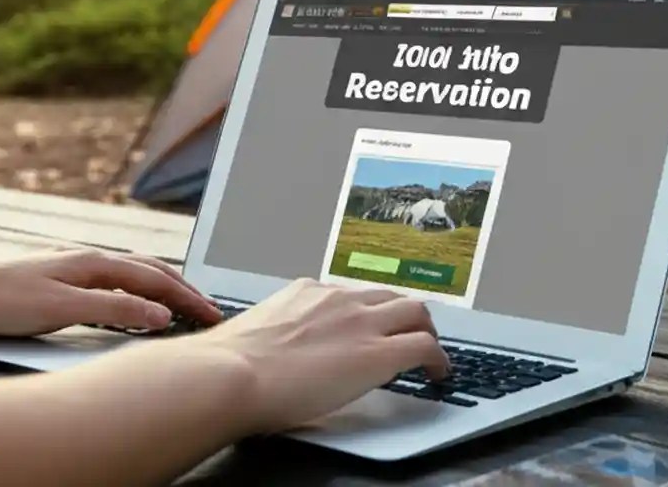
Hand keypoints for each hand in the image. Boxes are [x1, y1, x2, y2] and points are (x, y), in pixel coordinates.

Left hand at [0, 248, 221, 336]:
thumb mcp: (63, 308)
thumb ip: (116, 308)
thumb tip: (162, 312)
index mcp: (94, 263)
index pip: (157, 279)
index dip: (189, 298)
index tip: (216, 316)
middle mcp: (87, 260)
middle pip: (150, 270)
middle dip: (184, 289)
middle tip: (211, 311)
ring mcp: (72, 269)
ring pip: (132, 275)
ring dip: (163, 289)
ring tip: (184, 305)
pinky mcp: (57, 283)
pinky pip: (113, 284)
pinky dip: (137, 293)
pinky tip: (133, 305)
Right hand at [194, 278, 449, 432]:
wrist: (230, 375)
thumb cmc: (228, 366)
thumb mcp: (255, 334)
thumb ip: (274, 334)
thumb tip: (270, 352)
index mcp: (306, 293)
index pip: (351, 295)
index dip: (369, 311)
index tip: (370, 324)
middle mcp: (338, 300)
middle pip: (390, 296)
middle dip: (405, 314)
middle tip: (411, 332)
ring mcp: (361, 323)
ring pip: (416, 312)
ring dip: (426, 330)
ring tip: (431, 351)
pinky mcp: (376, 353)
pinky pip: (423, 346)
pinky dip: (438, 358)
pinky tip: (439, 372)